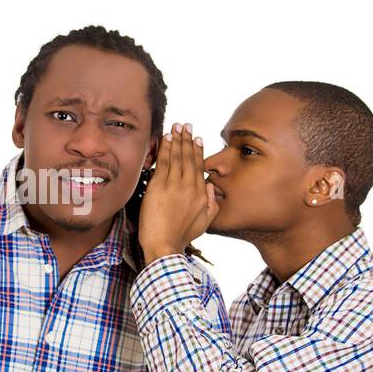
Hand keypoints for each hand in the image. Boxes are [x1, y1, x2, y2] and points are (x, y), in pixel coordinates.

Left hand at [138, 122, 217, 263]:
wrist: (165, 246)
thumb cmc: (181, 237)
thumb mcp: (205, 222)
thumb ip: (212, 203)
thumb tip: (212, 187)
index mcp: (201, 194)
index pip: (199, 166)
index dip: (197, 150)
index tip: (196, 138)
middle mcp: (190, 187)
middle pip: (189, 157)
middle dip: (187, 139)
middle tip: (185, 125)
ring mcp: (175, 186)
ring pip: (177, 157)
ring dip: (176, 139)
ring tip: (176, 127)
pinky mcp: (159, 187)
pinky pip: (163, 163)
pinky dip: (165, 149)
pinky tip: (166, 138)